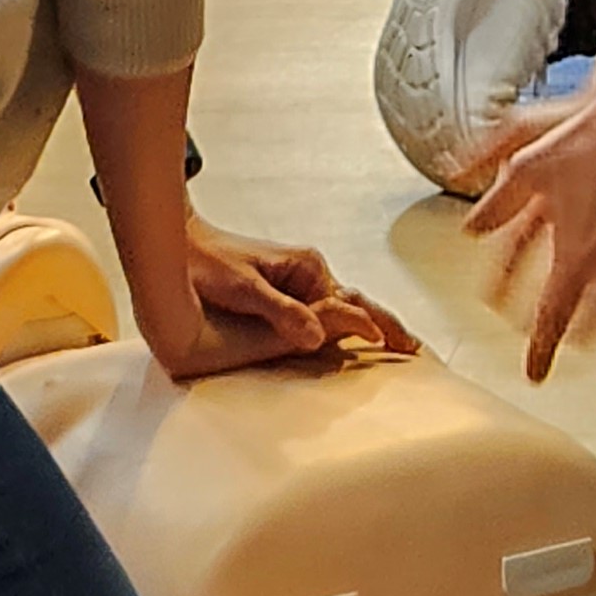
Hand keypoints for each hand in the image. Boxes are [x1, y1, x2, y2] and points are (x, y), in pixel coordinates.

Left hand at [144, 217, 421, 380]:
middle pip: (358, 304)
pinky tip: (356, 338)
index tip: (394, 346)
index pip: (350, 304)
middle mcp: (310, 276)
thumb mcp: (243, 288)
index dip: (374, 326)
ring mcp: (300, 285)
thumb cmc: (207, 262)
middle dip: (388, 326)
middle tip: (417, 351)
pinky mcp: (286, 296)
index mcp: (307, 269)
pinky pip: (324, 312)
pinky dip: (346, 325)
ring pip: (344, 309)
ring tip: (401, 347)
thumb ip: (279, 312)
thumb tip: (315, 336)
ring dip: (371, 326)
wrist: (179, 245)